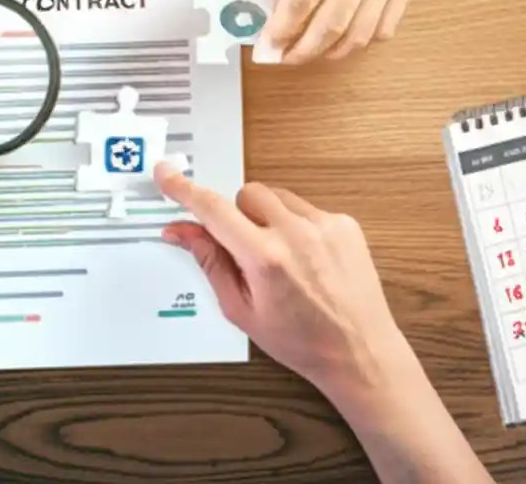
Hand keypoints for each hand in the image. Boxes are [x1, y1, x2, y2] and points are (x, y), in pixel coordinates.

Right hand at [154, 163, 492, 482]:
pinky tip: (305, 259)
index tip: (166, 174)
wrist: (359, 351)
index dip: (184, 190)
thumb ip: (209, 262)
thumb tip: (181, 232)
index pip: (213, 210)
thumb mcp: (241, 309)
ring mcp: (325, 225)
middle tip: (245, 252)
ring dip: (267, 218)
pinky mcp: (345, 224)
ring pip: (276, 197)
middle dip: (237, 217)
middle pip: (245, 194)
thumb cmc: (301, 340)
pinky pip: (306, 208)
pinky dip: (297, 225)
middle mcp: (296, 234)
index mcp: (265, 258)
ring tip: (279, 258)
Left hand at [230, 0, 429, 63]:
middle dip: (301, 50)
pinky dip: (362, 39)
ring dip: (330, 51)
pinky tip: (341, 37)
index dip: (281, 28)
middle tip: (279, 56)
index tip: (264, 43)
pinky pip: (387, 23)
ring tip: (305, 52)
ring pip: (361, 32)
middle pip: (333, 24)